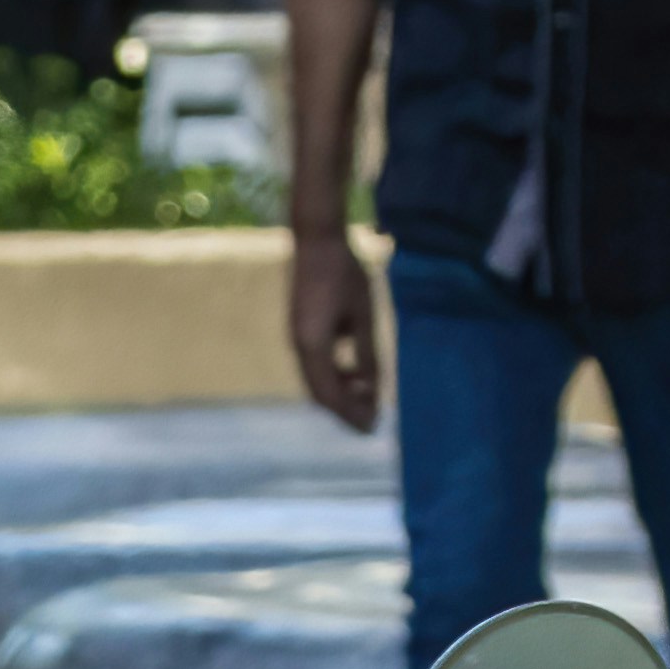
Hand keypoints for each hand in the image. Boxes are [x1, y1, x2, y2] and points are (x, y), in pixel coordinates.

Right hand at [286, 228, 381, 433]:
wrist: (317, 240)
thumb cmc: (344, 273)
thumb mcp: (364, 315)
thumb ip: (367, 352)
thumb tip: (372, 388)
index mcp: (313, 346)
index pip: (331, 394)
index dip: (351, 413)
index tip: (372, 428)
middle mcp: (299, 347)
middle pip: (320, 392)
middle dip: (345, 409)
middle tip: (371, 421)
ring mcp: (296, 338)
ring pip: (317, 379)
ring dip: (341, 392)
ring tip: (367, 397)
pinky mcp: (300, 329)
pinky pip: (316, 364)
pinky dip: (335, 375)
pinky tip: (355, 371)